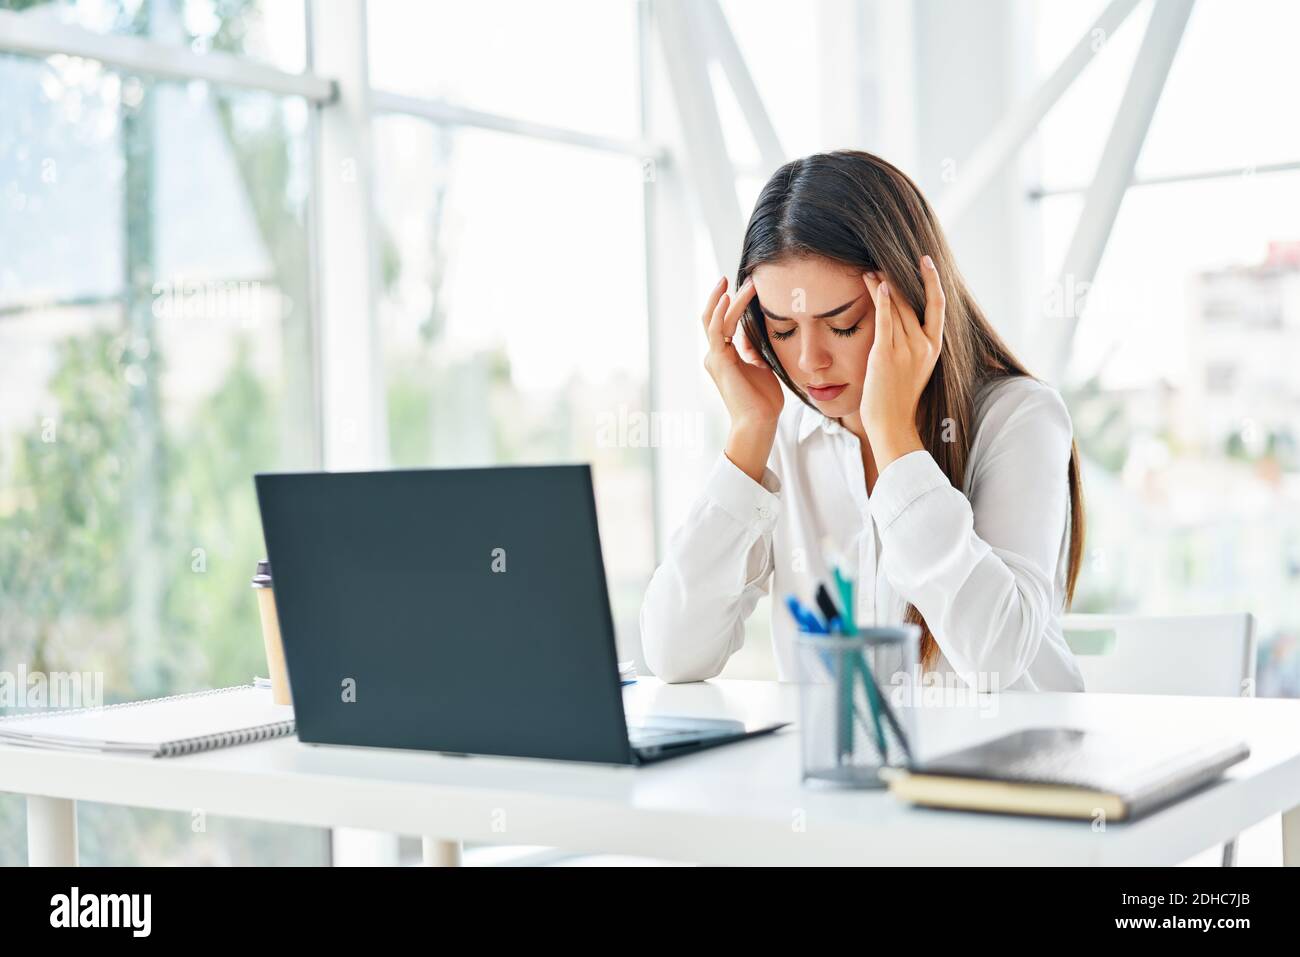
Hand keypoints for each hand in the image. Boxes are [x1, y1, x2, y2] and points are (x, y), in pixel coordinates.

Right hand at [702, 275, 783, 433]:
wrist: (759, 422)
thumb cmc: (763, 400)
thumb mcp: (761, 366)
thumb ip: (753, 349)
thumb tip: (752, 333)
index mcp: (725, 357)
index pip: (725, 323)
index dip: (733, 304)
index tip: (749, 287)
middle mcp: (715, 355)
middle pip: (713, 317)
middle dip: (723, 295)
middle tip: (738, 277)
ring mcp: (715, 357)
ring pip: (715, 319)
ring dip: (726, 298)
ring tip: (741, 282)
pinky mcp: (718, 360)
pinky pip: (716, 330)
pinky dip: (720, 312)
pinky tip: (728, 297)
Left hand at [860, 255, 945, 468]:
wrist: (891, 422)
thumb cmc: (898, 397)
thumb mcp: (914, 367)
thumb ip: (913, 343)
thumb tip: (904, 320)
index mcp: (934, 347)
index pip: (937, 305)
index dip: (932, 280)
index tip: (925, 261)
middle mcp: (923, 345)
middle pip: (912, 301)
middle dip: (896, 279)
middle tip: (882, 261)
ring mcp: (906, 350)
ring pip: (896, 307)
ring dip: (882, 285)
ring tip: (869, 270)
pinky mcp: (886, 355)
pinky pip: (884, 320)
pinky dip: (880, 300)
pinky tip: (874, 284)